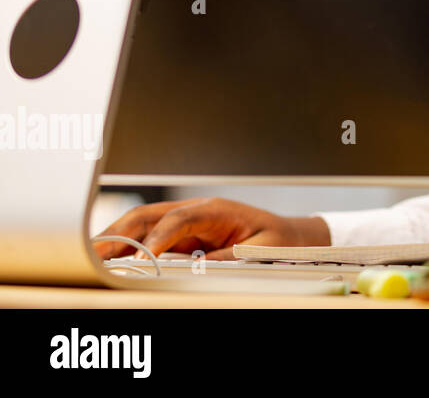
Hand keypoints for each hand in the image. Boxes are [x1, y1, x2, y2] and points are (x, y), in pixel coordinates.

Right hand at [92, 197, 330, 260]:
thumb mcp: (260, 249)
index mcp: (217, 210)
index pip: (179, 219)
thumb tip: (200, 266)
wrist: (287, 234)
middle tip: (98, 253)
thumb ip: (228, 256)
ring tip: (93, 255)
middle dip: (123, 232)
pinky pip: (150, 236)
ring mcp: (186, 221)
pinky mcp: (182, 234)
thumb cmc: (275, 239)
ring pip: (144, 224)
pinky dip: (128, 245)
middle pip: (152, 215)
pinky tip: (110, 257)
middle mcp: (197, 211)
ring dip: (118, 237)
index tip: (143, 256)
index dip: (158, 237)